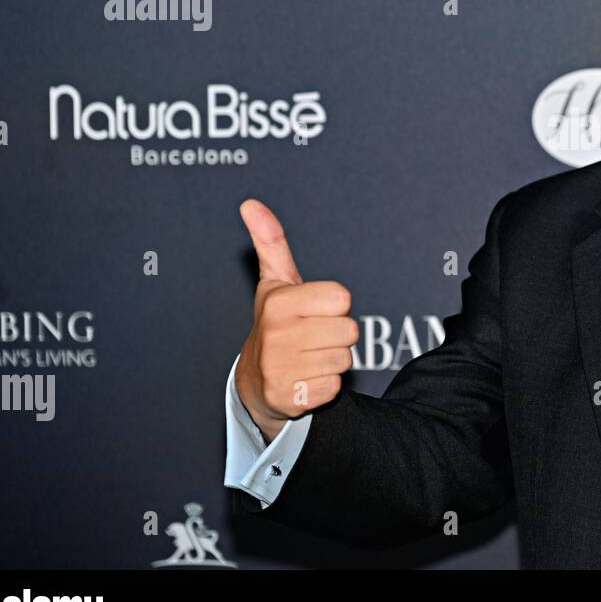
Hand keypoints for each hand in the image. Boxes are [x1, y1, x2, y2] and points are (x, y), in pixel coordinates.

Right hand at [235, 199, 357, 444]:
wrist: (255, 381)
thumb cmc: (276, 324)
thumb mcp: (274, 283)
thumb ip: (270, 242)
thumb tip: (250, 203)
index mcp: (280, 302)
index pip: (343, 298)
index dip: (334, 305)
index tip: (313, 311)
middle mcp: (277, 335)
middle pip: (350, 330)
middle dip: (337, 334)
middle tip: (312, 337)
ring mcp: (282, 369)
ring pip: (345, 359)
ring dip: (332, 360)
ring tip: (308, 357)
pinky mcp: (291, 398)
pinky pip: (336, 387)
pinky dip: (326, 386)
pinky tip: (305, 379)